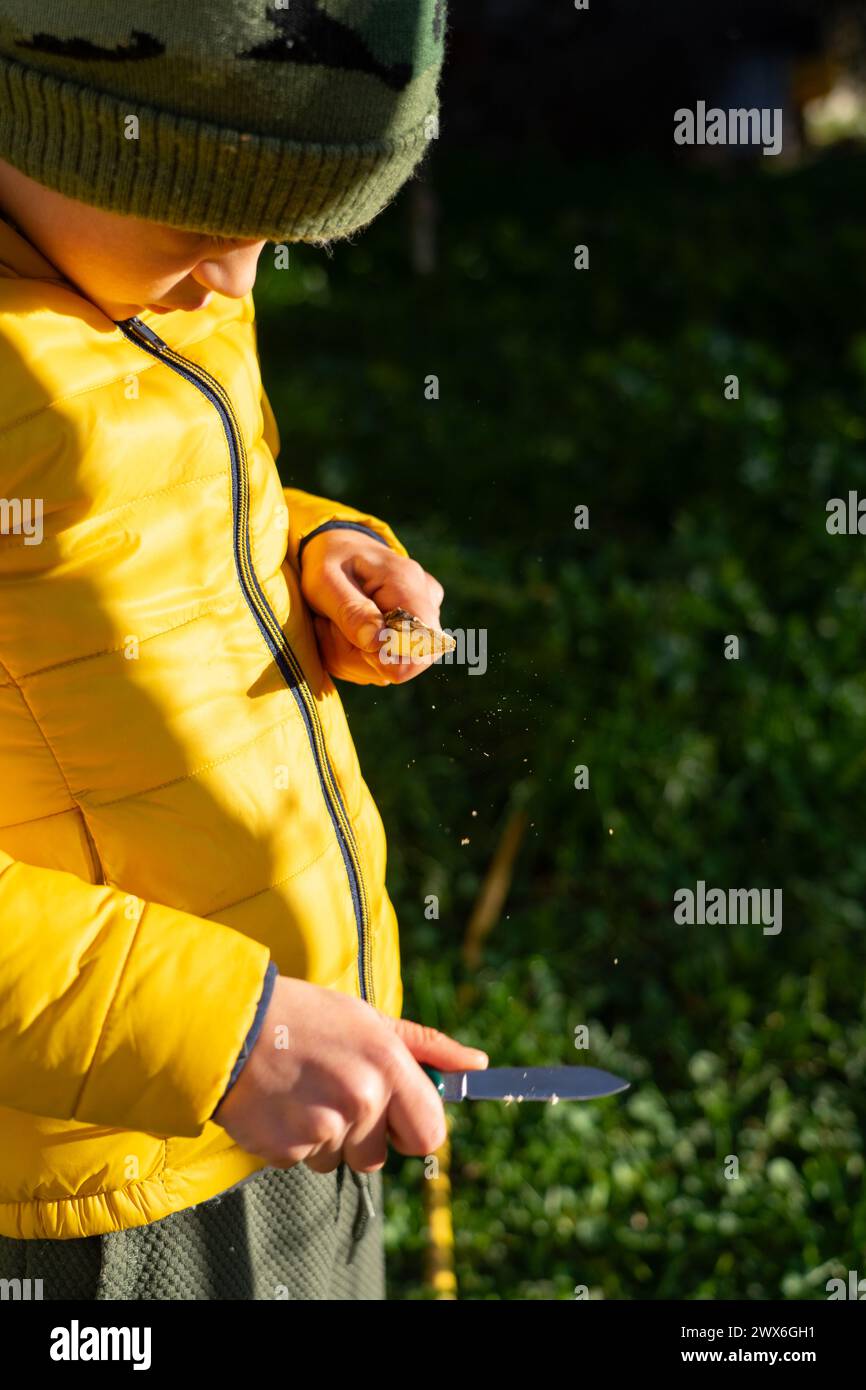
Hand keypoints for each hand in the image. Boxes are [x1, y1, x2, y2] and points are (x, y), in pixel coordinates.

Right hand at [212, 975, 487, 1172]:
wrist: (231, 1025)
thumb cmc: (306, 1017)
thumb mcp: (370, 1020)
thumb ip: (427, 1046)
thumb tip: (477, 1064)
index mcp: (388, 1065)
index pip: (430, 1133)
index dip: (414, 1130)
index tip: (396, 1119)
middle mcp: (361, 1099)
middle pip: (380, 1157)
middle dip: (365, 1138)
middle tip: (336, 1096)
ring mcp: (323, 1128)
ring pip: (339, 1159)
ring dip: (325, 1137)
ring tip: (302, 1092)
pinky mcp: (286, 1150)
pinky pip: (303, 1160)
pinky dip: (293, 1140)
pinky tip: (281, 1103)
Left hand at [299, 527, 444, 683]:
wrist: (339, 547)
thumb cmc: (330, 559)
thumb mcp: (326, 579)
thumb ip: (351, 610)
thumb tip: (377, 644)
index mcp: (408, 584)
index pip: (422, 645)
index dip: (388, 660)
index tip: (354, 644)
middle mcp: (425, 603)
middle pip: (402, 664)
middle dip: (357, 657)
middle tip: (328, 626)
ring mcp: (422, 620)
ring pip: (387, 670)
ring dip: (349, 656)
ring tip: (332, 624)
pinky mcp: (413, 635)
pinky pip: (383, 666)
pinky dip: (354, 657)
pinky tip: (343, 631)